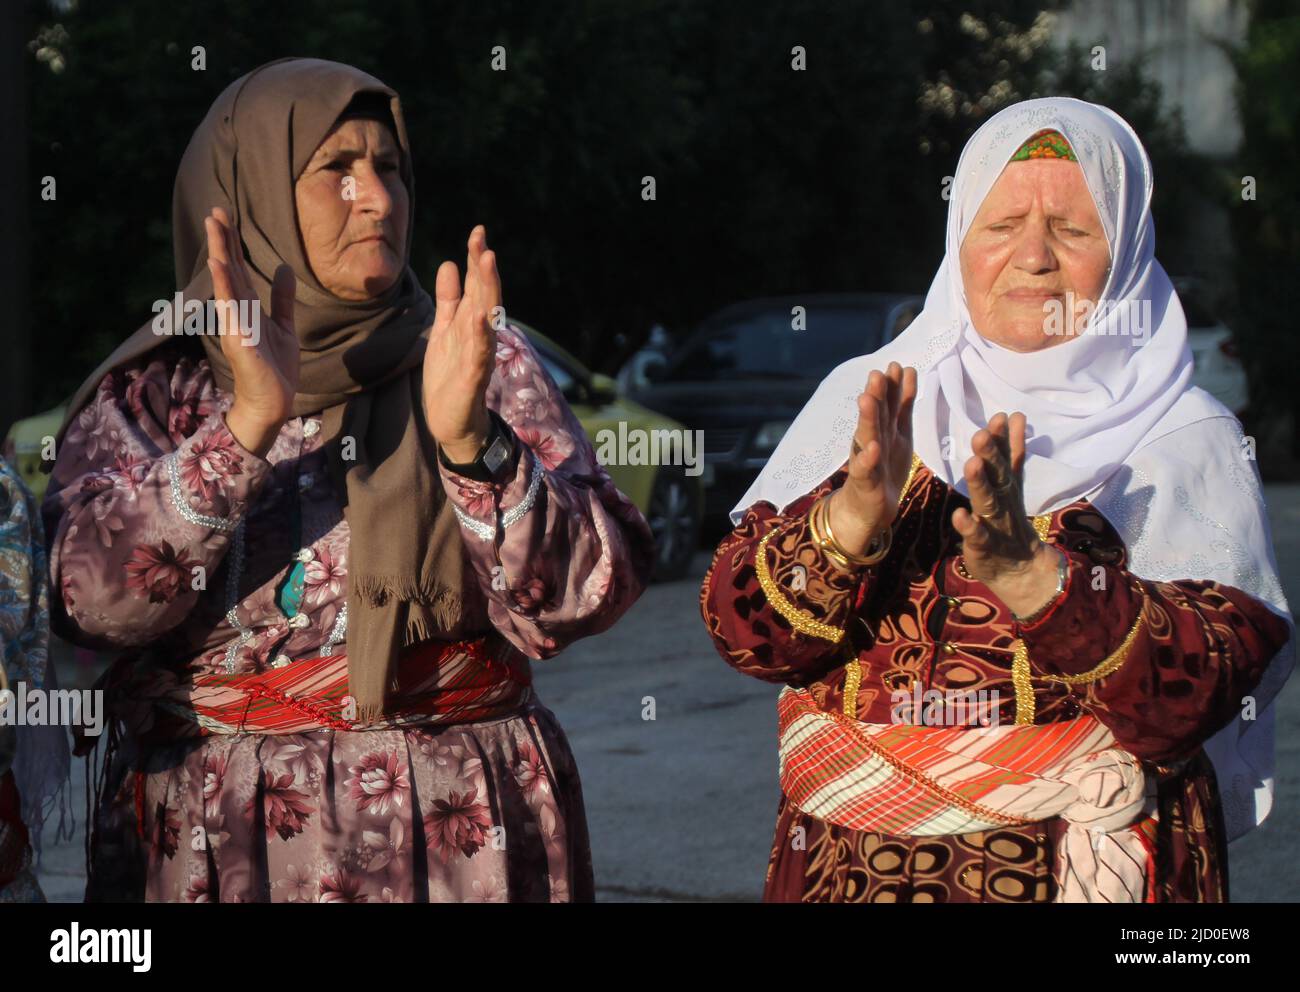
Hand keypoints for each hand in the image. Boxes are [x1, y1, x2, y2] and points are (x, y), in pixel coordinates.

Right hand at [206, 207, 298, 456]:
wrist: (274, 401)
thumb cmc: (275, 366)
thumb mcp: (283, 326)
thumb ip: (280, 299)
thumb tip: (283, 268)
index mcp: (247, 308)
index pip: (238, 269)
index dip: (233, 242)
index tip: (225, 215)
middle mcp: (237, 312)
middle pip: (229, 270)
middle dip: (223, 240)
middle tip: (215, 209)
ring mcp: (236, 325)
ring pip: (227, 284)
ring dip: (221, 255)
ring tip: (214, 228)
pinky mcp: (240, 340)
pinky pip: (231, 310)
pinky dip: (225, 288)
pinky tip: (219, 267)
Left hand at [423, 225, 499, 462]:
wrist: (451, 420)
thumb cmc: (450, 376)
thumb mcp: (444, 330)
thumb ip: (449, 300)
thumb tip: (449, 264)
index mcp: (471, 322)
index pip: (476, 285)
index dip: (475, 259)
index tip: (477, 232)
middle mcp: (480, 334)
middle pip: (484, 295)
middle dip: (483, 267)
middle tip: (482, 239)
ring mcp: (479, 354)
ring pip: (487, 316)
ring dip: (488, 289)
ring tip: (486, 262)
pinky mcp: (474, 376)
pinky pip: (479, 351)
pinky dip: (480, 332)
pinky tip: (479, 313)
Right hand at [825, 362, 917, 555]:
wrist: (867, 508)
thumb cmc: (884, 467)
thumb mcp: (898, 433)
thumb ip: (901, 404)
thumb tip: (907, 369)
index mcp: (883, 429)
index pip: (888, 404)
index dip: (892, 387)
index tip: (896, 366)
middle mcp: (871, 440)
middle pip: (875, 416)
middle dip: (876, 395)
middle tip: (877, 374)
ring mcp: (866, 460)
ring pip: (867, 436)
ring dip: (867, 418)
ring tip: (866, 399)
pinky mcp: (864, 481)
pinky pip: (865, 469)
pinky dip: (868, 458)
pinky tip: (872, 448)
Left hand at [950, 412, 1060, 617]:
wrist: (1020, 569)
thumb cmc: (1008, 521)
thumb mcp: (1012, 484)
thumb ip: (1012, 452)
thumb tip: (1016, 415)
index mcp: (1005, 485)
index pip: (1004, 458)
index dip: (1002, 438)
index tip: (1000, 416)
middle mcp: (1002, 500)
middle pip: (997, 475)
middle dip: (991, 454)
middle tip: (982, 433)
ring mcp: (994, 523)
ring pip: (988, 501)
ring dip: (980, 483)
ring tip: (973, 463)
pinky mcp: (984, 546)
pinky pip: (977, 535)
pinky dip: (969, 526)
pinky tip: (959, 515)